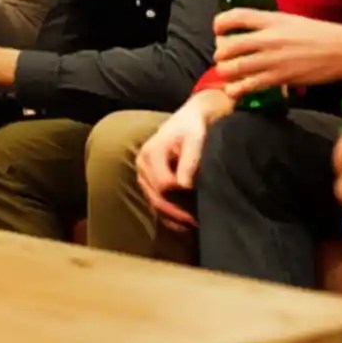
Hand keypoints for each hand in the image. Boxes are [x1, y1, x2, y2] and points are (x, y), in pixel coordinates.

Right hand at [136, 90, 233, 230]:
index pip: (163, 185)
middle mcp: (142, 164)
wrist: (190, 118)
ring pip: (153, 202)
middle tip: (196, 223)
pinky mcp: (147, 179)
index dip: (181, 196)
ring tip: (192, 224)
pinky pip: (154, 200)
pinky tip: (182, 223)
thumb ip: (189, 161)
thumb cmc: (194, 126)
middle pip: (156, 197)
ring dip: (171, 216)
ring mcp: (142, 173)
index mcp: (151, 153)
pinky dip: (167, 213)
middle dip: (176, 213)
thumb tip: (185, 186)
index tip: (200, 202)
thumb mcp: (195, 139)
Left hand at [213, 9, 341, 97]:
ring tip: (229, 73)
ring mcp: (273, 59)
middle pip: (229, 45)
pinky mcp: (279, 78)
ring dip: (226, 71)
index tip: (218, 29)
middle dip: (221, 53)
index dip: (220, 23)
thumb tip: (247, 32)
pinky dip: (237, 89)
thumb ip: (269, 25)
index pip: (236, 16)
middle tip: (224, 57)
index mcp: (272, 19)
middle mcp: (269, 38)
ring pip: (234, 67)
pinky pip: (249, 85)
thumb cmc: (320, 34)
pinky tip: (235, 90)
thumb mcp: (292, 21)